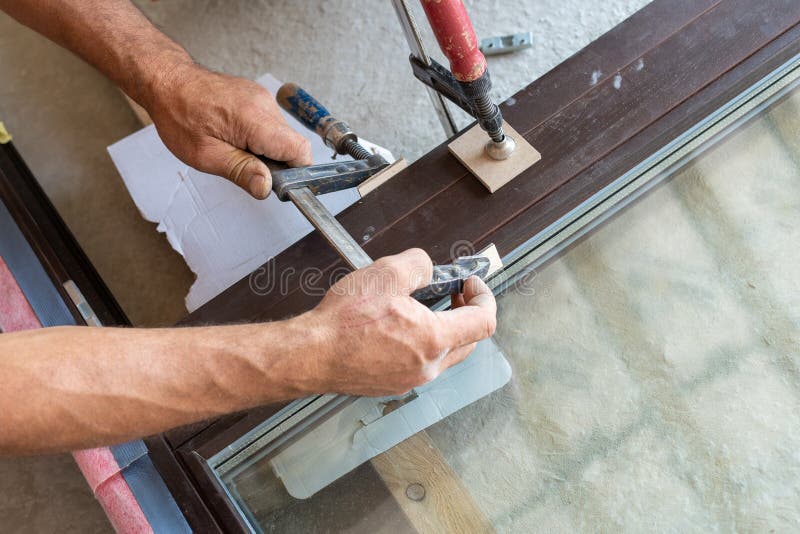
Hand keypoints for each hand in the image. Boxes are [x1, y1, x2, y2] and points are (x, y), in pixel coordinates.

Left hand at [146, 63, 312, 198]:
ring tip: (235, 149)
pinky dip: (260, 138)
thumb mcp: (205, 155)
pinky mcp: (258, 97)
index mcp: (254, 120)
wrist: (167, 80)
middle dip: (277, 163)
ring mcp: (263, 98)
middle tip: (244, 166)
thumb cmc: (179, 115)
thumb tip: (266, 188)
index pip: (300, 150)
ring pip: (282, 136)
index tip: (277, 183)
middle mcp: (264, 105)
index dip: (295, 172)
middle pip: (292, 145)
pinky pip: (271, 124)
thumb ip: (241, 171)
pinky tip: (235, 137)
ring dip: (267, 151)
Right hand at [304, 248, 496, 396]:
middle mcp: (428, 367)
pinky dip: (421, 343)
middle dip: (467, 312)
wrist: (310, 354)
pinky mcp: (392, 385)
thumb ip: (419, 265)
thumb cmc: (343, 321)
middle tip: (451, 291)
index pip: (484, 321)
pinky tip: (398, 327)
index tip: (469, 283)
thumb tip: (429, 268)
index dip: (484, 296)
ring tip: (421, 306)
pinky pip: (420, 364)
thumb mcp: (385, 273)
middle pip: (470, 340)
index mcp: (434, 339)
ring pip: (445, 355)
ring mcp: (410, 380)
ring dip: (443, 328)